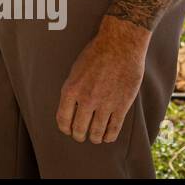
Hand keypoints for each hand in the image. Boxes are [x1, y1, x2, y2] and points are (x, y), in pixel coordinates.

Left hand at [55, 15, 150, 142]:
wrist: (120, 46)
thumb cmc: (96, 54)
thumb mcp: (75, 70)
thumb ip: (73, 89)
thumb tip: (71, 105)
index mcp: (71, 90)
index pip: (63, 119)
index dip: (65, 128)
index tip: (67, 130)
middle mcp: (86, 100)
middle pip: (79, 129)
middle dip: (79, 135)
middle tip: (80, 136)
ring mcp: (105, 104)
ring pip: (96, 132)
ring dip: (94, 138)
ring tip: (94, 138)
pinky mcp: (121, 106)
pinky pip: (114, 128)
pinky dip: (109, 136)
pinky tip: (107, 137)